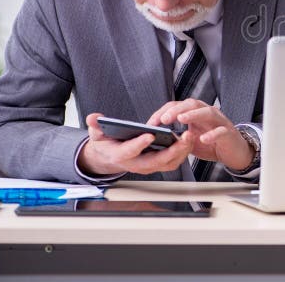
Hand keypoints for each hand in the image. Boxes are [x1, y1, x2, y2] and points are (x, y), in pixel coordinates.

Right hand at [78, 113, 193, 175]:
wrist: (111, 157)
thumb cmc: (107, 143)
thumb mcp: (97, 134)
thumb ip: (96, 126)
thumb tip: (93, 117)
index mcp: (120, 155)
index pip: (130, 151)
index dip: (139, 144)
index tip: (150, 135)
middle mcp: (137, 164)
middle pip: (156, 161)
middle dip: (172, 150)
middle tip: (184, 136)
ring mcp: (149, 166)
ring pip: (169, 163)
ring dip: (182, 151)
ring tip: (191, 135)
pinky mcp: (158, 165)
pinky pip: (174, 161)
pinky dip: (184, 152)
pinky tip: (190, 139)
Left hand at [148, 99, 253, 170]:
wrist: (234, 152)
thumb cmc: (211, 144)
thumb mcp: (190, 139)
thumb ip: (178, 136)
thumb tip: (158, 138)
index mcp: (196, 113)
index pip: (178, 105)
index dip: (164, 112)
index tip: (152, 122)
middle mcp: (208, 113)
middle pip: (192, 104)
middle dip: (177, 109)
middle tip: (164, 119)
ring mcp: (219, 121)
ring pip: (207, 112)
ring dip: (193, 115)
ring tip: (181, 119)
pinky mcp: (228, 132)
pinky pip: (221, 131)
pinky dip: (212, 134)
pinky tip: (203, 138)